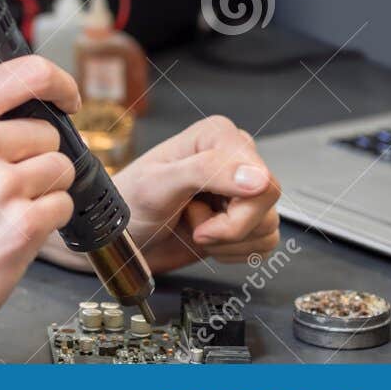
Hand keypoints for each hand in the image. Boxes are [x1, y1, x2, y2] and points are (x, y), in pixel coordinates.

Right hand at [0, 56, 80, 361]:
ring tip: (1, 212)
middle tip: (4, 184)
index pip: (26, 70)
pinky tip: (9, 233)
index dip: (56, 83)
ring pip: (60, 167)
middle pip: (48, 128)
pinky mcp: (22, 224)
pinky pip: (63, 205)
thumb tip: (3, 80)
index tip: (64, 97)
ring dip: (43, 190)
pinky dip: (46, 222)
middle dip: (38, 155)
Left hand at [42, 115, 280, 273]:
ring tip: (193, 226)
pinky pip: (264, 244)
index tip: (203, 219)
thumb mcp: (158, 185)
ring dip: (227, 241)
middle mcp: (233, 158)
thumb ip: (205, 172)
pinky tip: (206, 240)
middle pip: (268, 201)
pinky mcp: (244, 219)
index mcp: (216, 136)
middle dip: (230, 227)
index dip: (238, 208)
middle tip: (194, 225)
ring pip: (268, 225)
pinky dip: (234, 252)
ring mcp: (241, 190)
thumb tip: (256, 176)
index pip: (261, 176)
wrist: (122, 241)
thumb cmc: (129, 205)